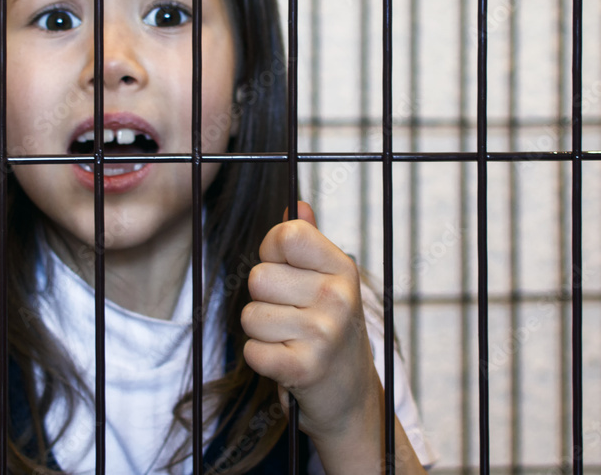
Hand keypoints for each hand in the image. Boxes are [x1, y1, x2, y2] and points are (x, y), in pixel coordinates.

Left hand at [241, 203, 380, 443]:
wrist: (351, 397)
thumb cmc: (330, 330)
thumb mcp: (328, 281)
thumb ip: (307, 242)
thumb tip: (296, 205)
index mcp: (342, 268)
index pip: (285, 235)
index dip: (271, 253)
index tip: (288, 273)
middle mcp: (337, 297)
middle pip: (258, 278)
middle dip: (264, 300)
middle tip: (292, 316)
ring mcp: (324, 333)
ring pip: (249, 316)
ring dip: (262, 332)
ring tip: (291, 340)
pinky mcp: (305, 369)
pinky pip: (252, 351)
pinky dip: (261, 358)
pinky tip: (286, 361)